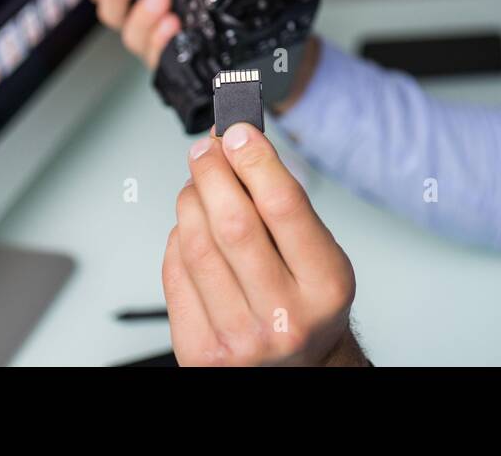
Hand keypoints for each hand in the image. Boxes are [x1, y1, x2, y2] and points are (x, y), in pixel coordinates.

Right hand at [77, 0, 259, 68]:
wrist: (273, 42)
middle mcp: (152, 19)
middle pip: (112, 12)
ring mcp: (166, 44)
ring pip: (134, 36)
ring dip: (142, 17)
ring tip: (160, 0)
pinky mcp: (184, 65)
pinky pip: (165, 60)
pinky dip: (165, 44)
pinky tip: (174, 29)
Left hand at [164, 122, 362, 365]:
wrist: (298, 368)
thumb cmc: (307, 302)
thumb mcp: (320, 253)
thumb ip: (283, 205)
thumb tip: (240, 145)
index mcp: (325, 285)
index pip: (283, 206)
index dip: (255, 160)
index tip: (238, 132)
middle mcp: (284, 317)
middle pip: (233, 223)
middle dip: (212, 173)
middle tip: (206, 149)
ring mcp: (239, 339)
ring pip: (196, 246)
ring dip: (190, 201)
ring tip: (198, 186)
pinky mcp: (200, 351)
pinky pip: (175, 276)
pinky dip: (179, 241)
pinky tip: (192, 230)